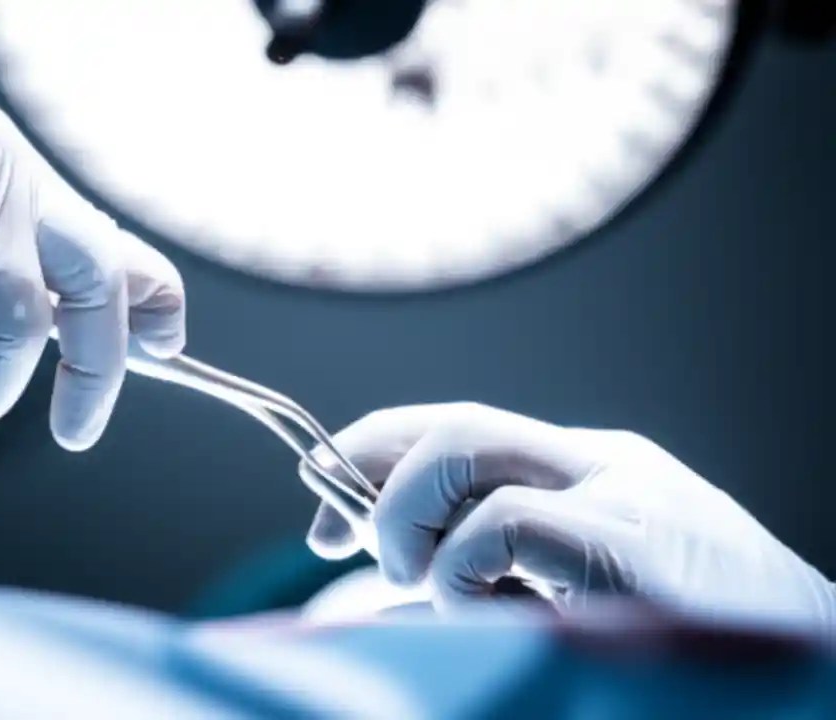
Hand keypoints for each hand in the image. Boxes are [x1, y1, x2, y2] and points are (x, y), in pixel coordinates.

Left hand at [304, 402, 835, 632]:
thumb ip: (496, 564)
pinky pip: (510, 524)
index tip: (323, 516)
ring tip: (436, 588)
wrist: (817, 672)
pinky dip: (462, 565)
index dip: (372, 455)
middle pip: (455, 422)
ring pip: (467, 448)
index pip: (456, 426)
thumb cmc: (683, 638)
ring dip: (412, 520)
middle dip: (377, 475)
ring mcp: (626, 498)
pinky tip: (484, 608)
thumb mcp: (578, 589)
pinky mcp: (638, 548)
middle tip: (361, 549)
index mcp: (590, 471)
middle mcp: (605, 465)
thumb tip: (383, 564)